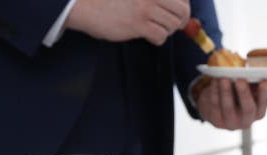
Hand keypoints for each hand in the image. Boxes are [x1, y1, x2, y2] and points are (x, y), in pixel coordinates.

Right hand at [66, 0, 189, 45]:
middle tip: (174, 24)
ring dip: (167, 30)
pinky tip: (148, 35)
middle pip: (182, 10)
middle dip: (181, 20)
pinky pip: (160, 36)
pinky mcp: (138, 24)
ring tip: (156, 28)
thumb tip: (178, 3)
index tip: (177, 10)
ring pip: (173, 24)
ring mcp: (145, 8)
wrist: (84, 3)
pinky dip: (158, 38)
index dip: (183, 4)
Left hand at [196, 78, 266, 129]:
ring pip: (228, 107)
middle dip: (244, 93)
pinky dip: (214, 91)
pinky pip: (215, 104)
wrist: (216, 103)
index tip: (265, 81)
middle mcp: (246, 121)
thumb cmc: (238, 93)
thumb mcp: (252, 88)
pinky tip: (214, 80)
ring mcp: (230, 122)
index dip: (264, 93)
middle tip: (240, 79)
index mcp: (258, 113)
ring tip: (224, 77)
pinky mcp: (216, 120)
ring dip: (226, 91)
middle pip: (247, 109)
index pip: (263, 104)